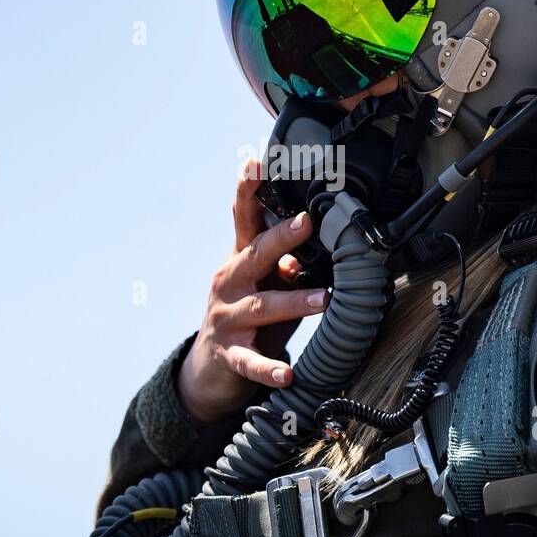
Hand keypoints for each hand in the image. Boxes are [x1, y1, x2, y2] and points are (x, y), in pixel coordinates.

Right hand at [177, 160, 327, 422]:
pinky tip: (286, 373)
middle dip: (281, 237)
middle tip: (307, 221)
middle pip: (255, 254)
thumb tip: (310, 242)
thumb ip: (285, 263)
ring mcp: (228, 318)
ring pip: (264, 306)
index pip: (243, 218)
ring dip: (295, 300)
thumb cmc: (248, 316)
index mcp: (240, 260)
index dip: (248, 190)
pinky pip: (252, 361)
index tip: (256, 162)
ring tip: (325, 299)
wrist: (210, 368)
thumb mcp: (264, 284)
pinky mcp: (231, 354)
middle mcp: (230, 283)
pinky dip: (269, 368)